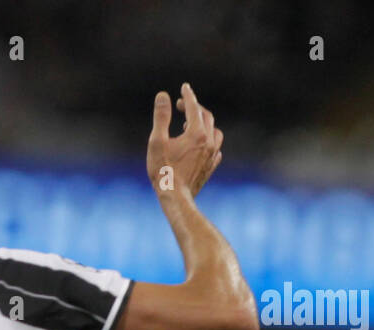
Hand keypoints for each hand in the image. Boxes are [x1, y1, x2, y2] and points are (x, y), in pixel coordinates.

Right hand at [147, 82, 223, 197]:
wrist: (175, 197)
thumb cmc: (163, 170)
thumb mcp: (156, 141)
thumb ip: (161, 117)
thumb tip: (163, 95)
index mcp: (196, 133)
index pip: (194, 107)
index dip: (188, 96)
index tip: (184, 87)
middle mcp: (209, 142)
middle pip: (206, 117)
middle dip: (194, 108)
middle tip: (181, 106)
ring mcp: (212, 155)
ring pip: (215, 132)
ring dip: (205, 124)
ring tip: (191, 126)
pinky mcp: (211, 167)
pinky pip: (216, 149)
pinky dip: (210, 141)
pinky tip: (202, 145)